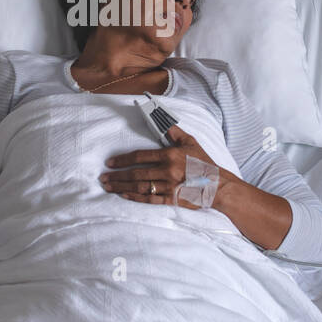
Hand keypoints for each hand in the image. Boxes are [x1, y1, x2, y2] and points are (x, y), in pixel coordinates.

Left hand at [99, 125, 223, 207]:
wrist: (218, 185)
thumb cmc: (204, 162)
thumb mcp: (191, 142)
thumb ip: (175, 132)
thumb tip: (163, 122)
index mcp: (170, 155)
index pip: (140, 156)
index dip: (123, 159)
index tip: (111, 163)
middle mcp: (168, 171)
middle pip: (136, 173)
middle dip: (117, 176)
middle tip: (103, 177)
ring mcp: (169, 186)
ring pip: (140, 187)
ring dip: (122, 187)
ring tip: (108, 187)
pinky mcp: (173, 199)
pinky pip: (150, 199)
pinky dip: (136, 198)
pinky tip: (124, 196)